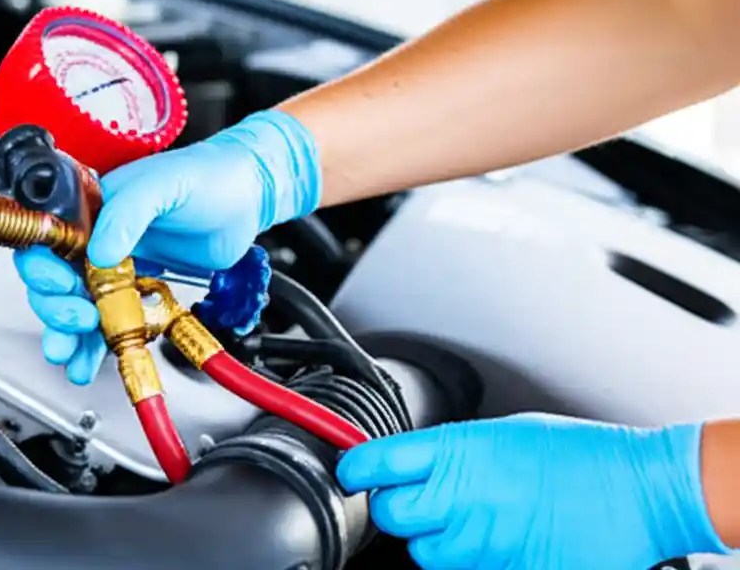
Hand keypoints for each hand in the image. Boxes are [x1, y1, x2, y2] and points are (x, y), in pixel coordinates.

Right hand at [13, 110, 320, 383]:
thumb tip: (99, 251)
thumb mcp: (162, 185)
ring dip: (69, 335)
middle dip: (56, 307)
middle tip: (78, 320)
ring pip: (77, 306)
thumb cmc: (207, 176)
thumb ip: (127, 213)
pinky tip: (91, 361)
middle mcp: (96, 236)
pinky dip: (99, 343)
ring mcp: (116, 265)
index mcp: (91, 206)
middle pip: (54, 280)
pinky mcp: (139, 288)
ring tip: (73, 356)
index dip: (44, 266)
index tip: (61, 285)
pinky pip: (111, 319)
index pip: (47, 238)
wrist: (249, 197)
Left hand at [336, 414, 727, 569]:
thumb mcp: (502, 433)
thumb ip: (448, 452)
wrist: (638, 490)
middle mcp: (463, 498)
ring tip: (471, 521)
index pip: (374, 462)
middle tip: (418, 498)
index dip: (355, 468)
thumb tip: (408, 463)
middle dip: (396, 507)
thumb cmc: (579, 455)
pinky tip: (496, 542)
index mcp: (458, 451)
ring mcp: (483, 542)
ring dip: (435, 539)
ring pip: (423, 552)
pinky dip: (471, 560)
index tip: (352, 470)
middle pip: (390, 514)